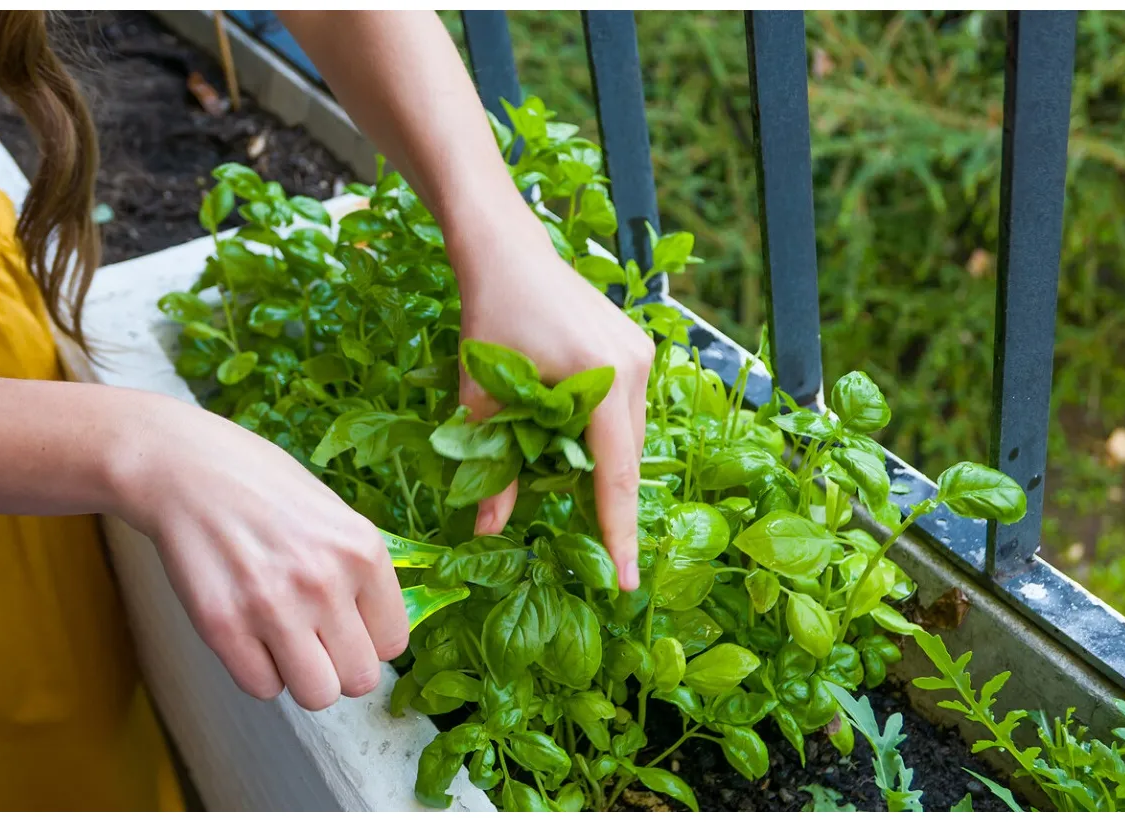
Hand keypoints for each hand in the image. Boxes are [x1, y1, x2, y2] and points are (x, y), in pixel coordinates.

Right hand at [114, 395, 408, 710]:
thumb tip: (377, 630)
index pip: (393, 643)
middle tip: (316, 640)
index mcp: (362, 551)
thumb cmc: (262, 486)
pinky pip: (262, 688)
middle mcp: (325, 582)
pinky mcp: (223, 626)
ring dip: (301, 677)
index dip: (369, 640)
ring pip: (316, 695)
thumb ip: (359, 571)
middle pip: (360, 679)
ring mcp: (274, 607)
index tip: (348, 627)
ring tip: (284, 641)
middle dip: (339, 666)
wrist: (185, 469)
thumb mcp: (334, 514)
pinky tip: (249, 634)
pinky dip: (258, 671)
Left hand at [448, 212, 654, 590]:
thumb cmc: (489, 314)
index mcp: (601, 378)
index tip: (626, 581)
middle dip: (608, 503)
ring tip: (572, 492)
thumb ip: (491, 465)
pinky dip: (604, 436)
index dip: (619, 532)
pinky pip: (626, 410)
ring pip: (628, 434)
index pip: (615, 474)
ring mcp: (641, 353)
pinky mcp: (635, 346)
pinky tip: (575, 446)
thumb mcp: (483, 394)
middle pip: (626, 457)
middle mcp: (634, 366)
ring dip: (603, 466)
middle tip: (594, 552)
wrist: (506, 250)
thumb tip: (487, 530)